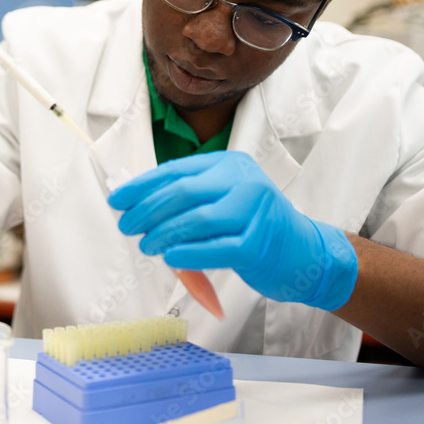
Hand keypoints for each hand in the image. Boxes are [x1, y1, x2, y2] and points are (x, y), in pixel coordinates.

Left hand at [108, 151, 356, 310]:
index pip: (177, 171)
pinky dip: (187, 253)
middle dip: (147, 210)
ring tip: (146, 245)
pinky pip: (215, 248)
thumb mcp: (224, 202)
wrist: (305, 254)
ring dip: (163, 233)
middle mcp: (244, 181)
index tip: (118, 200)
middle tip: (127, 226)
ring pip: (197, 219)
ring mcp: (255, 211)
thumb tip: (135, 205)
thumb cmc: (254, 228)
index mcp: (230, 165)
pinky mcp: (258, 244)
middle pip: (183, 192)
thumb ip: (188, 201)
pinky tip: (170, 258)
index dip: (142, 186)